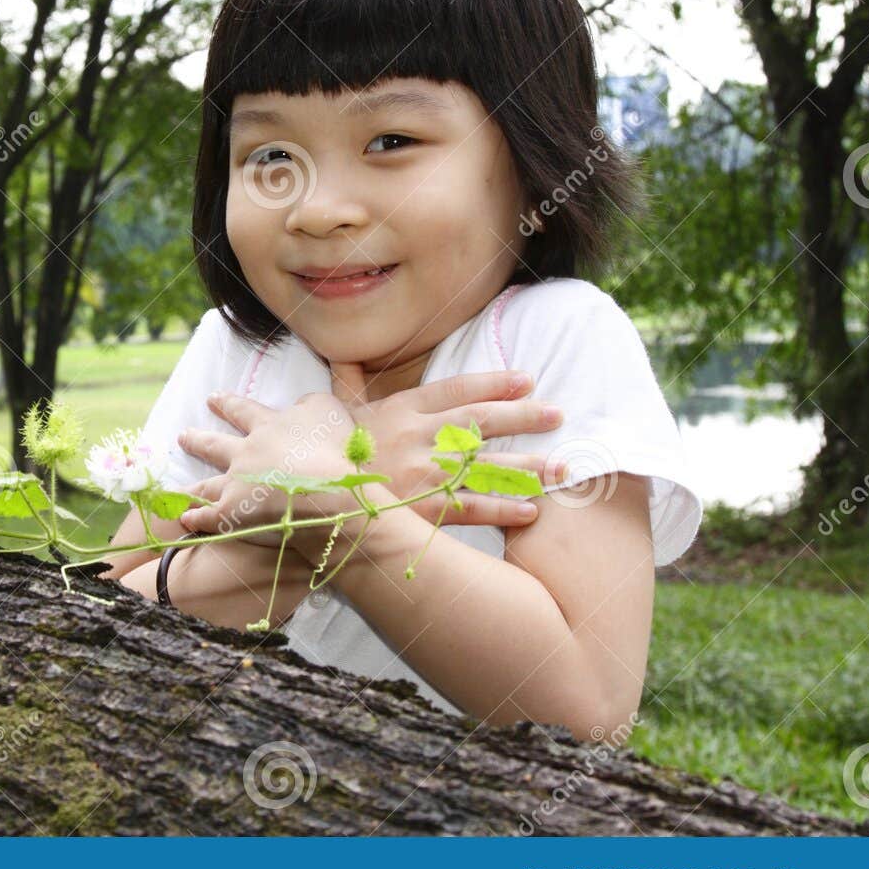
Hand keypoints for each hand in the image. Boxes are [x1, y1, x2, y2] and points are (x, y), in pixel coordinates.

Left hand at [173, 390, 383, 560]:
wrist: (331, 491)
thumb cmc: (336, 448)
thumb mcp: (326, 409)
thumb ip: (308, 404)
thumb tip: (297, 406)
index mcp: (269, 427)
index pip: (244, 411)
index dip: (228, 403)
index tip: (213, 398)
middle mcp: (246, 454)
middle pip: (215, 445)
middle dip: (198, 440)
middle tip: (182, 435)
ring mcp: (236, 485)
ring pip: (206, 486)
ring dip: (190, 487)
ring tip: (174, 490)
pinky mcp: (233, 514)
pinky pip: (209, 517)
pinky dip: (196, 518)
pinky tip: (185, 519)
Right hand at [326, 361, 564, 529]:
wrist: (307, 495)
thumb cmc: (324, 453)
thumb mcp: (335, 414)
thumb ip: (347, 384)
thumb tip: (341, 357)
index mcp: (401, 410)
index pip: (456, 390)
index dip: (493, 384)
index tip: (526, 379)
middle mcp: (416, 437)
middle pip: (480, 422)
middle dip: (523, 417)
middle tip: (557, 413)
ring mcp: (420, 474)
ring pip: (484, 467)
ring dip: (527, 468)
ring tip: (562, 468)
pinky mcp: (420, 510)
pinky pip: (470, 509)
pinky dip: (503, 509)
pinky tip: (532, 511)